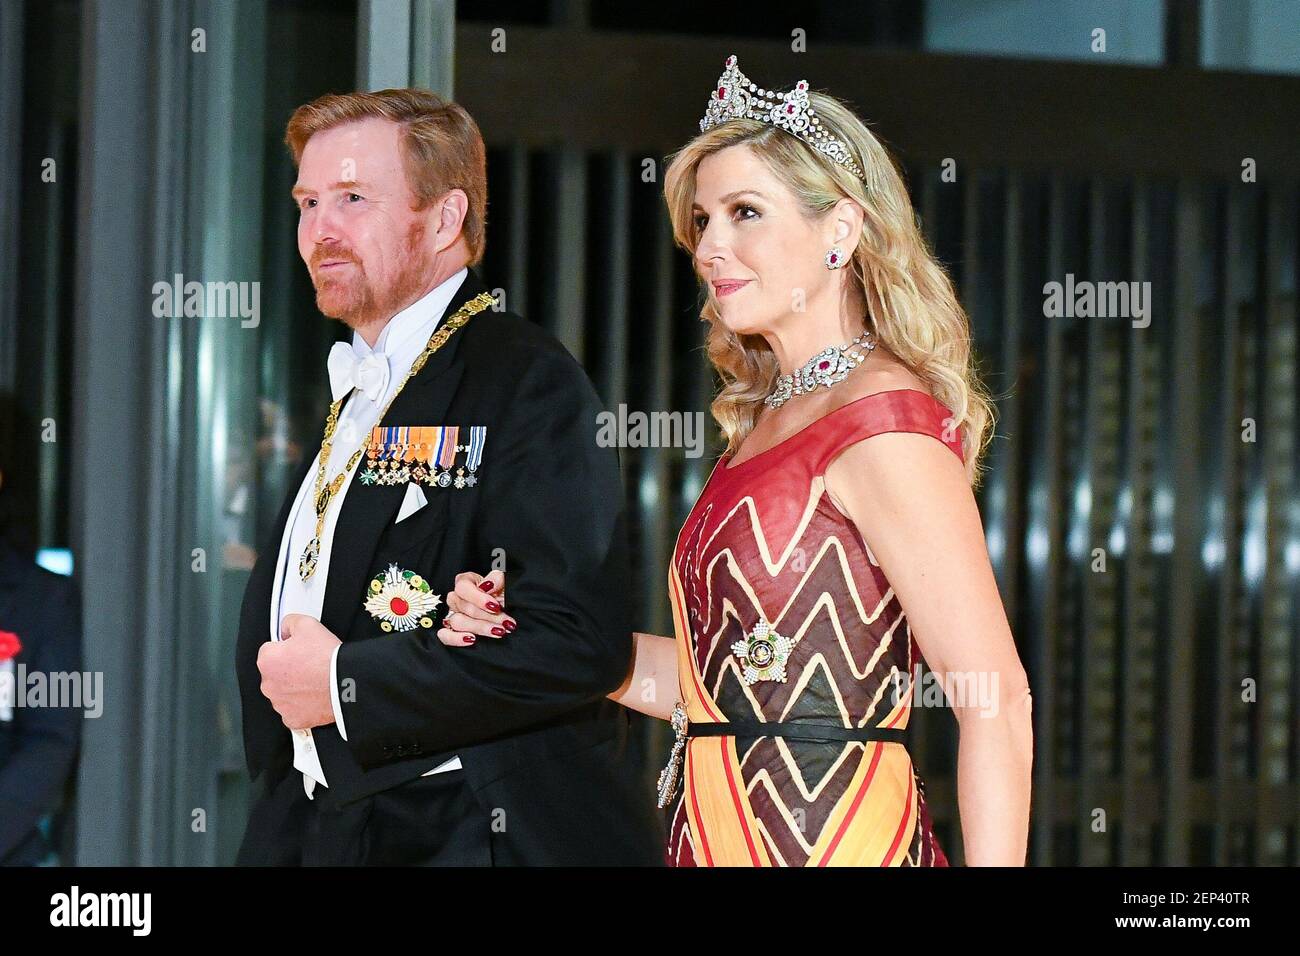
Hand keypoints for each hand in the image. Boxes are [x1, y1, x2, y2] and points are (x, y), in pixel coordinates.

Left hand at [256, 613, 340, 729]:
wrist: (345, 684)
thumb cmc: (327, 658)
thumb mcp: (308, 624)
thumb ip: (290, 622)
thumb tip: (286, 627)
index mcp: (267, 660)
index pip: (270, 650)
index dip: (287, 648)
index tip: (300, 650)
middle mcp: (268, 684)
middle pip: (275, 673)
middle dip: (289, 669)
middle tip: (310, 665)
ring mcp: (279, 704)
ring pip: (284, 692)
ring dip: (294, 687)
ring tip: (315, 680)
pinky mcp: (292, 719)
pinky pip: (293, 710)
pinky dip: (302, 705)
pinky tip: (315, 695)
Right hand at [437, 569, 512, 646]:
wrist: (505, 612)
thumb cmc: (502, 596)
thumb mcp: (505, 584)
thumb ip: (498, 579)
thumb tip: (488, 584)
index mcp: (465, 582)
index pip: (463, 588)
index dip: (478, 598)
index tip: (495, 606)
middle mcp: (456, 598)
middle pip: (464, 608)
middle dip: (489, 616)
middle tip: (506, 622)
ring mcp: (453, 615)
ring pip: (457, 622)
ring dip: (481, 628)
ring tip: (499, 631)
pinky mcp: (452, 631)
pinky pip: (445, 636)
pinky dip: (456, 639)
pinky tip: (472, 639)